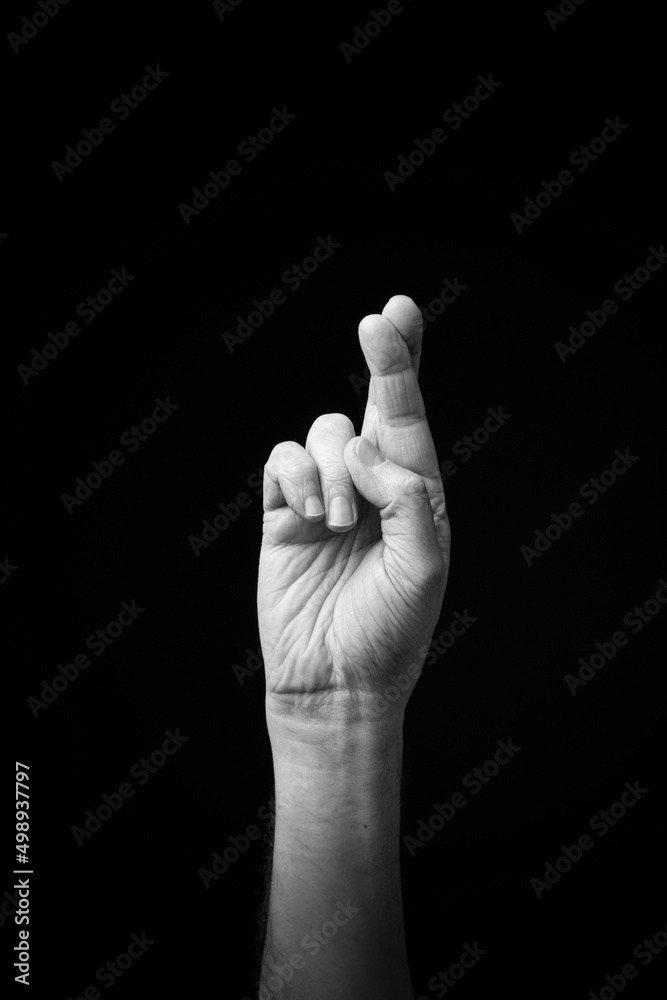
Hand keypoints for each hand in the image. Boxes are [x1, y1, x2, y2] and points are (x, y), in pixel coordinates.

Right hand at [257, 295, 449, 730]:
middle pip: (370, 404)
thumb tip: (365, 447)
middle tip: (378, 323)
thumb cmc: (390, 631)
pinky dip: (296, 475)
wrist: (334, 680)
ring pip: (324, 433)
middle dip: (381, 358)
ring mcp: (325, 497)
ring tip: (339, 521)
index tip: (397, 312)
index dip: (404, 362)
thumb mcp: (424, 567)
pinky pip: (283, 460)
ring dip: (333, 467)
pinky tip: (309, 514)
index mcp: (415, 495)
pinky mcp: (282, 512)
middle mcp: (372, 487)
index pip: (410, 418)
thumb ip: (407, 499)